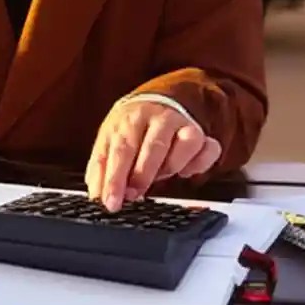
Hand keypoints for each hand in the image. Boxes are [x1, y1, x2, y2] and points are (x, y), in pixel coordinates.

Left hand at [85, 99, 220, 210]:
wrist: (155, 102)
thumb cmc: (129, 129)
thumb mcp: (107, 142)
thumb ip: (100, 168)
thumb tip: (95, 194)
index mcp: (130, 119)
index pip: (120, 150)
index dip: (114, 179)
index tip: (110, 202)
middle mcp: (158, 118)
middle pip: (153, 147)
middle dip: (142, 176)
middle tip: (132, 196)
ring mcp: (183, 123)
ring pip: (186, 144)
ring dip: (170, 168)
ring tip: (158, 176)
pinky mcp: (202, 134)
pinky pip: (209, 149)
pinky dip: (198, 164)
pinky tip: (184, 172)